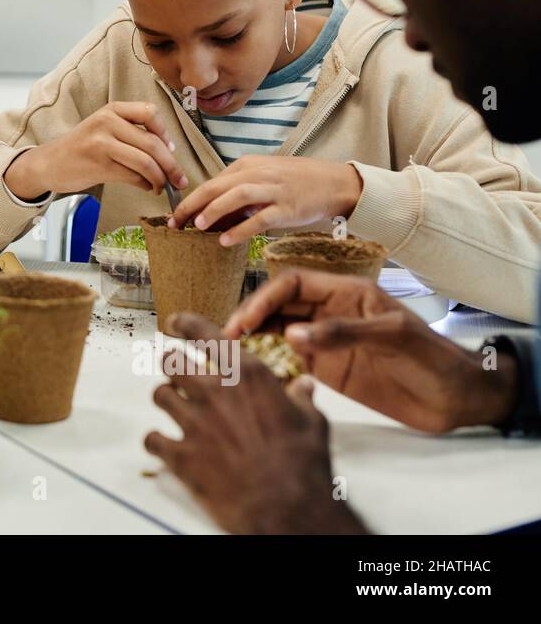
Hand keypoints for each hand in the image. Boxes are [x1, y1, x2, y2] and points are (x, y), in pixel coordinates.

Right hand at [3, 102, 187, 200]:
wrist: (49, 162)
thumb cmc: (83, 147)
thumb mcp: (104, 128)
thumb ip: (132, 132)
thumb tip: (168, 152)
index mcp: (112, 110)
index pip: (150, 113)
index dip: (166, 133)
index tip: (171, 149)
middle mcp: (106, 122)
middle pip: (152, 143)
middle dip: (171, 165)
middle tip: (180, 179)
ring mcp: (101, 144)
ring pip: (145, 162)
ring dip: (159, 179)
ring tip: (162, 187)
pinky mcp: (98, 166)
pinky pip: (132, 176)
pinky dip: (145, 184)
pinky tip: (146, 187)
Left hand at [144, 313, 366, 533]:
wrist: (286, 507)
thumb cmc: (302, 464)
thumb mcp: (312, 423)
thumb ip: (301, 399)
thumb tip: (304, 386)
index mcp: (246, 376)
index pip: (206, 335)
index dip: (186, 324)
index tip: (176, 322)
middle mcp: (214, 392)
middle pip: (172, 362)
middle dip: (172, 364)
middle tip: (176, 370)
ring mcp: (194, 422)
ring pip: (159, 394)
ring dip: (164, 398)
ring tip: (171, 404)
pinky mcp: (181, 454)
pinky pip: (152, 438)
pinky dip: (154, 440)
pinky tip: (161, 443)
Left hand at [167, 155, 361, 245]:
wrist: (335, 183)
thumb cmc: (297, 181)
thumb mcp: (265, 176)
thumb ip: (239, 190)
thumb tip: (212, 212)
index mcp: (248, 165)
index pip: (212, 181)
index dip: (191, 199)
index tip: (176, 215)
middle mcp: (259, 174)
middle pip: (217, 186)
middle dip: (192, 204)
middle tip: (175, 222)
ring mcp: (274, 190)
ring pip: (236, 196)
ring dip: (214, 210)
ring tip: (197, 226)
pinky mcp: (287, 208)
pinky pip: (260, 218)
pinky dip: (241, 229)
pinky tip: (225, 240)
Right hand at [225, 270, 516, 432]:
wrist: (456, 398)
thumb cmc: (433, 359)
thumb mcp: (394, 337)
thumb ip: (343, 333)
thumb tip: (291, 334)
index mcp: (346, 293)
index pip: (293, 284)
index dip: (265, 297)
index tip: (245, 320)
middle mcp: (330, 313)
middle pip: (278, 304)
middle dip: (250, 315)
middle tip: (226, 336)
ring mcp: (327, 341)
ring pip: (278, 329)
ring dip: (253, 335)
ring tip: (228, 349)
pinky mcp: (327, 369)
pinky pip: (289, 358)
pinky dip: (267, 359)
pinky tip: (251, 366)